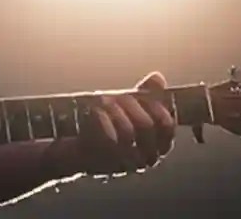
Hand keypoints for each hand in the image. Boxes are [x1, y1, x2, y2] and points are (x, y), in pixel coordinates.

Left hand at [42, 71, 175, 178]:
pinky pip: (108, 138)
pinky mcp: (102, 161)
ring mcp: (124, 163)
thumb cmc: (105, 127)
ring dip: (113, 109)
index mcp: (157, 147)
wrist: (73, 147)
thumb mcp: (129, 107)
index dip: (155, 105)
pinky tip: (94, 111)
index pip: (167, 125)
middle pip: (146, 125)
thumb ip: (146, 95)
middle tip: (116, 96)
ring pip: (128, 131)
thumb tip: (158, 78)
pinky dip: (101, 118)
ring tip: (102, 101)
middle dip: (130, 103)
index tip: (141, 94)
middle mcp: (144, 159)